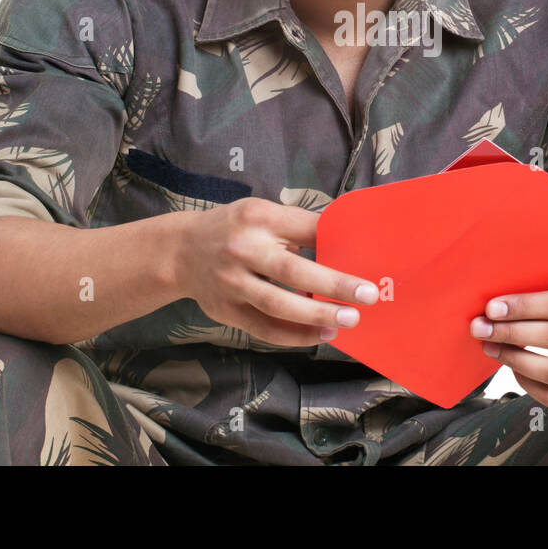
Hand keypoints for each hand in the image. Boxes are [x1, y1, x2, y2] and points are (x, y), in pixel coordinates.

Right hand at [170, 197, 378, 347]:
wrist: (180, 251)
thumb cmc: (234, 229)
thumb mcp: (261, 213)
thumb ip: (296, 226)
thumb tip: (344, 242)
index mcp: (258, 218)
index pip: (305, 228)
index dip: (336, 241)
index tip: (367, 256)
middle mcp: (243, 249)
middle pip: (292, 270)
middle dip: (334, 284)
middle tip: (367, 295)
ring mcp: (232, 282)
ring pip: (278, 305)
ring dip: (316, 316)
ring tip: (348, 320)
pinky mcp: (227, 310)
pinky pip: (264, 328)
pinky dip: (294, 335)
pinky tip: (320, 334)